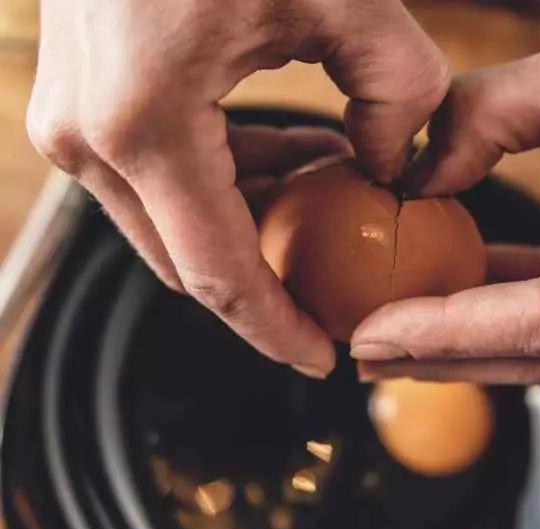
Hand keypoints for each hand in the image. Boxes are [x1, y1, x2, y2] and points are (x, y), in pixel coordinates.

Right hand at [26, 0, 447, 378]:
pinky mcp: (89, 106)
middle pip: (192, 264)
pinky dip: (227, 187)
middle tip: (339, 283)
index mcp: (146, 126)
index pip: (221, 277)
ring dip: (253, 228)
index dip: (276, 330)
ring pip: (176, 227)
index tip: (323, 357)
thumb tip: (390, 169)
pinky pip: (163, 183)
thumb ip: (395, 95)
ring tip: (330, 198)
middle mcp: (92, 140)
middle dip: (268, 286)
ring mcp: (79, 125)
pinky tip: (289, 156)